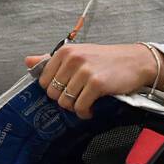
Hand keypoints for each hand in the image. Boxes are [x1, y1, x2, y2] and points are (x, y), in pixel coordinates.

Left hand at [24, 43, 163, 119]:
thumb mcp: (78, 54)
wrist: (136, 61)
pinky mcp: (96, 84)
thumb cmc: (106, 60)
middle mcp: (73, 59)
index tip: (67, 89)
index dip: (55, 90)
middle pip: (53, 93)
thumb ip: (50, 59)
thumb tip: (28, 61)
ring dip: (76, 107)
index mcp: (65, 52)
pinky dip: (85, 112)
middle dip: (64, 100)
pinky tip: (92, 107)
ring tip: (86, 102)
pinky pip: (80, 107)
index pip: (44, 80)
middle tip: (78, 97)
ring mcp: (84, 71)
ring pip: (65, 102)